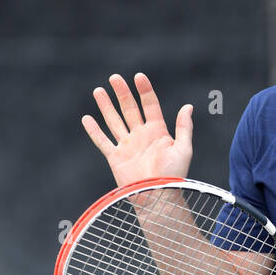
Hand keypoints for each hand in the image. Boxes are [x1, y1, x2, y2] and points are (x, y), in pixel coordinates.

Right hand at [81, 72, 192, 187]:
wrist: (157, 198)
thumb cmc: (173, 176)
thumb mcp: (183, 149)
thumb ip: (184, 127)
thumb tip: (188, 106)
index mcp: (158, 132)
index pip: (150, 105)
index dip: (145, 90)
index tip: (139, 76)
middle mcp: (141, 136)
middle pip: (129, 109)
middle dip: (122, 93)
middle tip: (114, 78)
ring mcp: (127, 146)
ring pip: (114, 121)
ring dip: (106, 106)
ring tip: (98, 90)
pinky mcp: (115, 158)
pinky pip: (102, 141)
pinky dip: (94, 130)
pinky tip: (87, 118)